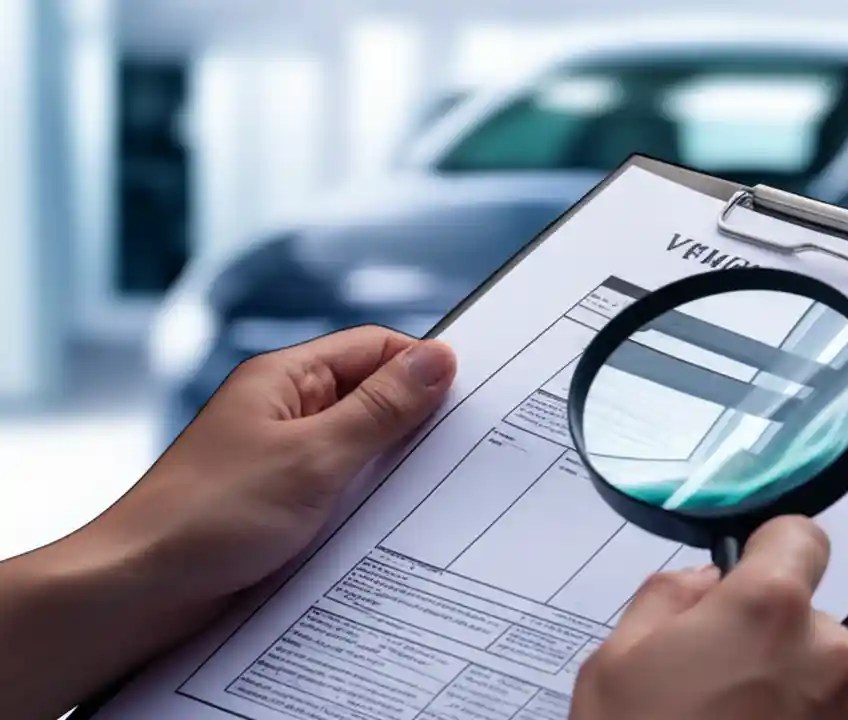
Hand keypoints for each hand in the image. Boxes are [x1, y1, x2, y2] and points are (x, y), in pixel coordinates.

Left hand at [89, 325, 456, 604]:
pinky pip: (342, 488)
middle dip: (412, 423)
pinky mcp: (282, 502)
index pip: (374, 348)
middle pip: (372, 396)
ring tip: (418, 494)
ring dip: (389, 468)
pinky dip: (366, 501)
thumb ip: (381, 409)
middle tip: (452, 452)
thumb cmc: (205, 517)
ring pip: (361, 447)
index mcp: (285, 378)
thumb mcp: (313, 457)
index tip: (463, 399)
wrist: (138, 591)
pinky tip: (383, 524)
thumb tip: (437, 360)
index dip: (421, 367)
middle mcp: (284, 410)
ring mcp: (283, 457)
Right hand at [570, 517, 847, 719]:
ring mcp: (843, 712)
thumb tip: (702, 581)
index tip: (753, 564)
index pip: (804, 536)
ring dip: (782, 685)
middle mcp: (823, 655)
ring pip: (816, 670)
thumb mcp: (616, 659)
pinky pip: (824, 716)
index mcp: (767, 609)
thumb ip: (667, 595)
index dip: (771, 548)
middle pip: (806, 613)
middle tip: (711, 672)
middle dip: (765, 632)